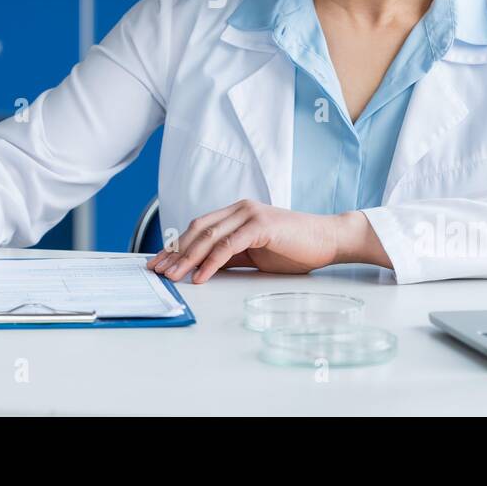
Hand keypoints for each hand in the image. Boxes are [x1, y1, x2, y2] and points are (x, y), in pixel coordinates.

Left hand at [146, 200, 362, 282]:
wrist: (328, 240)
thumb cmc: (294, 248)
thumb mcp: (255, 254)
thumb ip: (231, 257)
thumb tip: (202, 270)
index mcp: (236, 212)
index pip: (198, 227)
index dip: (176, 245)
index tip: (160, 263)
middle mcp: (240, 208)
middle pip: (197, 230)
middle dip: (175, 252)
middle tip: (158, 271)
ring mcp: (250, 214)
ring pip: (209, 237)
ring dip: (187, 259)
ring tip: (173, 276)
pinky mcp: (261, 225)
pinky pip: (229, 246)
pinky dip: (211, 262)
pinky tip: (200, 277)